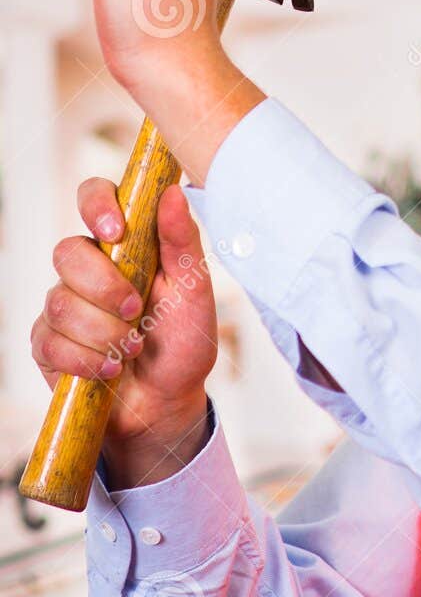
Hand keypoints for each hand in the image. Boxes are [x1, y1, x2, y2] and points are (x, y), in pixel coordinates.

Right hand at [31, 177, 218, 488]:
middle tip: (136, 311)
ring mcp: (64, 306)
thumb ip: (184, 244)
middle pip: (67, 253)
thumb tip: (174, 193)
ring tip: (133, 348)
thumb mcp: (195, 293)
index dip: (97, 206)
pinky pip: (51, 342)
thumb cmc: (183, 343)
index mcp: (125, 245)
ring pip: (60, 303)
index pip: (94, 198)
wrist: (167, 403)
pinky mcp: (48, 344)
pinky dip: (87, 359)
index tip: (116, 231)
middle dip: (103, 287)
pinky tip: (111, 369)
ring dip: (103, 331)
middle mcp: (88, 269)